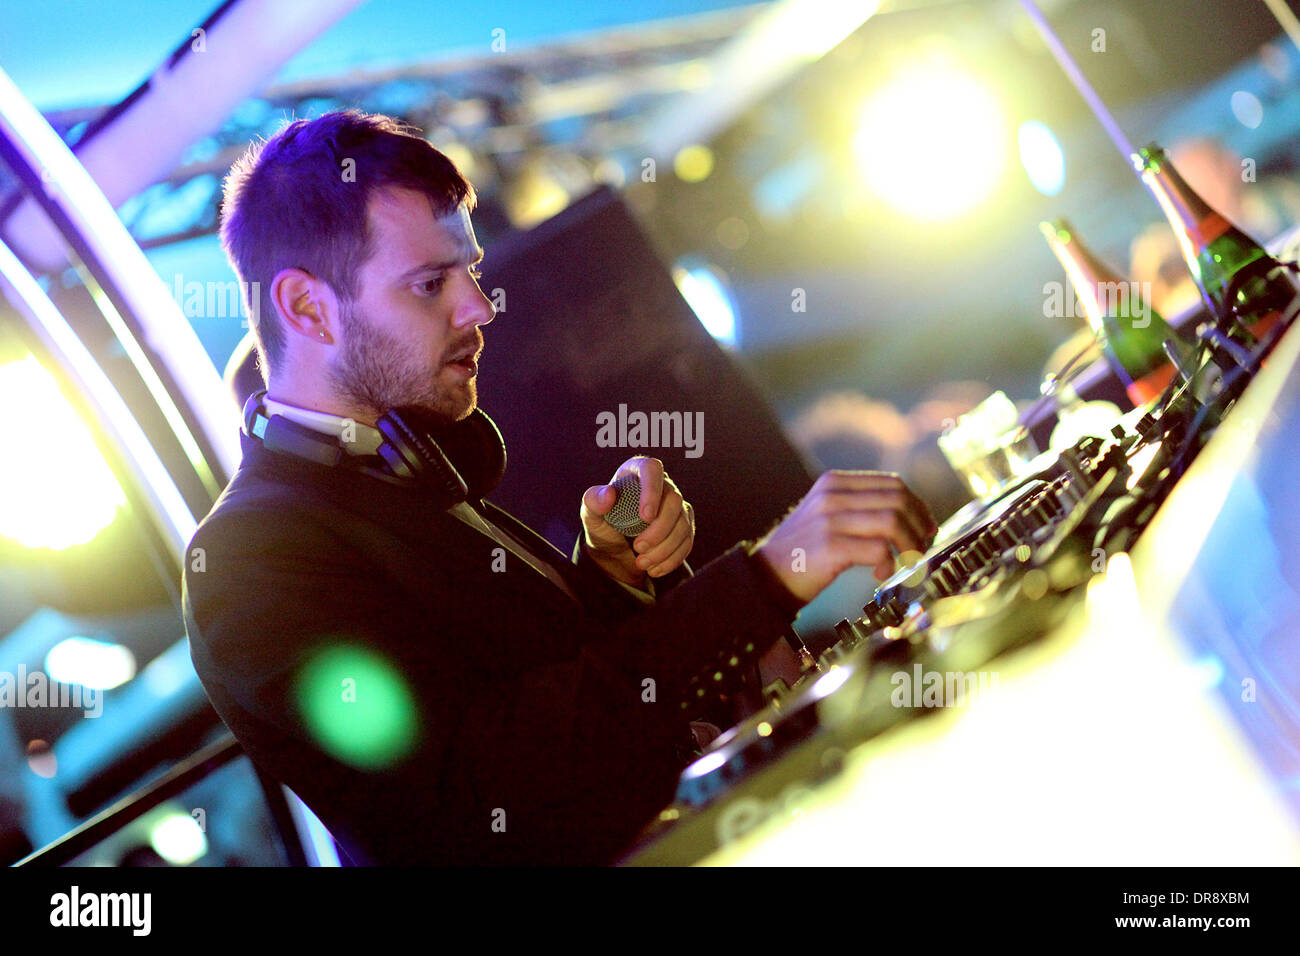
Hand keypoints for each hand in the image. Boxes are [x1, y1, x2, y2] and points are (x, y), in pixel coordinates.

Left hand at [580, 456, 694, 588]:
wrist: (615, 549)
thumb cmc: (604, 524)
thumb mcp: (591, 515)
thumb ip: (593, 502)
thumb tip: (608, 495)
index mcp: (637, 472)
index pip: (652, 469)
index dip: (652, 491)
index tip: (645, 517)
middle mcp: (662, 484)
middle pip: (674, 500)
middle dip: (658, 529)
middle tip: (638, 547)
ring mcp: (676, 506)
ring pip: (683, 523)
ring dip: (664, 548)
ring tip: (642, 563)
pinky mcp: (684, 525)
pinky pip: (686, 541)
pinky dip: (671, 559)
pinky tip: (654, 569)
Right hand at [755, 470, 936, 604]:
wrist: (765, 576)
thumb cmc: (802, 553)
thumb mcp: (826, 516)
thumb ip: (858, 509)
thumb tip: (909, 519)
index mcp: (834, 483)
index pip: (892, 484)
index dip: (918, 507)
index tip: (926, 529)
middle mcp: (832, 495)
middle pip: (898, 499)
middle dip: (919, 526)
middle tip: (921, 549)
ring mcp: (830, 519)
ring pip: (893, 522)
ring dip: (909, 546)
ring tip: (905, 564)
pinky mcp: (830, 545)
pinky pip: (879, 549)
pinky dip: (889, 564)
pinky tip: (880, 574)